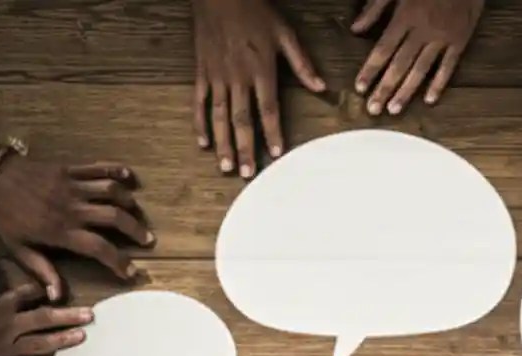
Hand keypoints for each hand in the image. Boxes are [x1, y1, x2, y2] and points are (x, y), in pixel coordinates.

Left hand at [0, 155, 152, 295]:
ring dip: (129, 201)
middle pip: (114, 217)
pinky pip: (98, 168)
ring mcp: (72, 186)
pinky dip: (115, 170)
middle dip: (135, 229)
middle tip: (147, 240)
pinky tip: (128, 176)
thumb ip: (42, 272)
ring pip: (111, 191)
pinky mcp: (70, 169)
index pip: (99, 248)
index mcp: (61, 231)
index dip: (118, 261)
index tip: (131, 271)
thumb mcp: (19, 249)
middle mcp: (72, 208)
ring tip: (137, 212)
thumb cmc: (4, 217)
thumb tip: (57, 297)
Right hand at [192, 0, 325, 178]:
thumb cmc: (254, 10)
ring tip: (226, 165)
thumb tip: (321, 87)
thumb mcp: (285, 33)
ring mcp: (217, 76)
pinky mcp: (202, 72)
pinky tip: (202, 142)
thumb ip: (302, 63)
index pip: (268, 109)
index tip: (275, 154)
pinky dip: (199, 122)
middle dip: (245, 148)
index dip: (272, 133)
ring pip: (219, 116)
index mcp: (261, 70)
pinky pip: (199, 102)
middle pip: (241, 120)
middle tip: (247, 173)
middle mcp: (238, 77)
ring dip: (223, 143)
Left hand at [352, 0, 483, 113]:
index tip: (360, 88)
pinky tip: (429, 100)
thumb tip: (355, 28)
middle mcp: (422, 30)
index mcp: (405, 16)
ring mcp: (443, 37)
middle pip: (400, 64)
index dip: (370, 70)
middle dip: (384, 88)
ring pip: (421, 69)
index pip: (383, 49)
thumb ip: (376, 7)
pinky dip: (439, 83)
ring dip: (407, 91)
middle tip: (373, 109)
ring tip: (394, 109)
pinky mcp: (460, 40)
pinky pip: (449, 66)